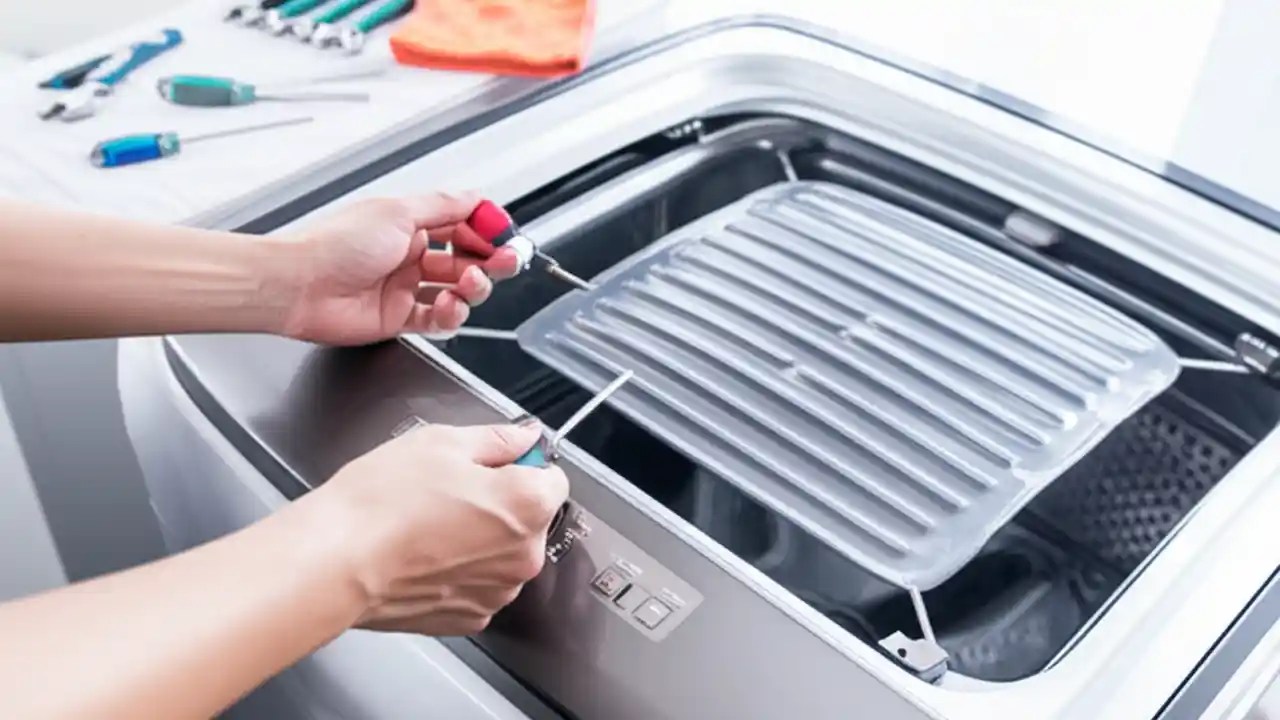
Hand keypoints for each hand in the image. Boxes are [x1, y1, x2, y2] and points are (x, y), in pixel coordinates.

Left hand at [280, 193, 522, 345]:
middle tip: (504, 262)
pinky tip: (449, 306)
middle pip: (467, 259)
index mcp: (409, 225)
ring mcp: (406, 288)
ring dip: (473, 288)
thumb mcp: (398, 212)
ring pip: (458, 291)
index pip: (463, 224)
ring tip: (469, 284)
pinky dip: (451, 314)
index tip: (505, 235)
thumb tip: (478, 199)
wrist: (299, 286)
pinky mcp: (400, 318)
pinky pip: (439, 319)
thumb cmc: (335, 245)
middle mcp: (410, 255)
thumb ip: (445, 206)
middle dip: (490, 261)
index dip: (487, 230)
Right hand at [300, 422, 567, 635]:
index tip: (492, 467)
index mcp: (527, 505)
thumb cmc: (381, 502)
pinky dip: (461, 572)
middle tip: (450, 493)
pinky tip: (425, 555)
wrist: (336, 562)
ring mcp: (499, 592)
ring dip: (481, 540)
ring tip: (430, 526)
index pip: (552, 478)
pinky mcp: (470, 618)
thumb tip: (524, 438)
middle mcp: (524, 555)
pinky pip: (479, 585)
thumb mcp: (441, 443)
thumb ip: (497, 439)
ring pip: (504, 554)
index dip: (521, 467)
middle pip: (530, 519)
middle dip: (501, 505)